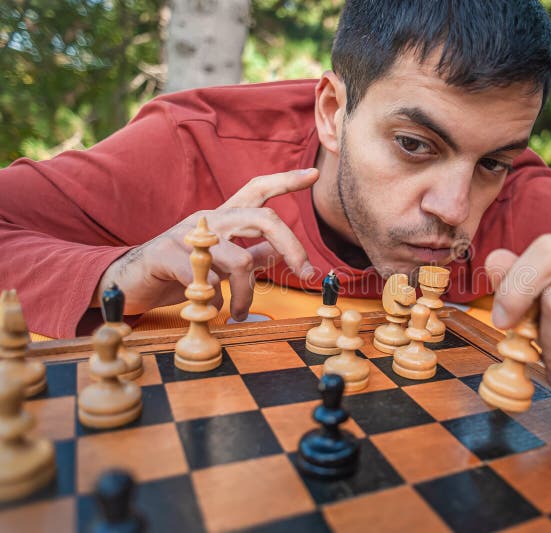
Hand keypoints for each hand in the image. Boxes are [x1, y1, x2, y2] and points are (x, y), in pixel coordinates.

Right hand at [93, 168, 318, 320]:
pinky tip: (208, 308)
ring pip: (240, 261)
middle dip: (293, 247)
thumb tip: (281, 253)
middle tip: (306, 274)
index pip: (257, 189)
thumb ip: (251, 255)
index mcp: (223, 218)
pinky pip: (208, 282)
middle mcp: (208, 219)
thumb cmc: (179, 271)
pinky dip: (215, 301)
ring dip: (248, 294)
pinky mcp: (166, 257)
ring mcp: (186, 235)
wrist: (127, 282)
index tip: (313, 175)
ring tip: (241, 312)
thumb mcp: (220, 262)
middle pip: (263, 219)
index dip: (286, 180)